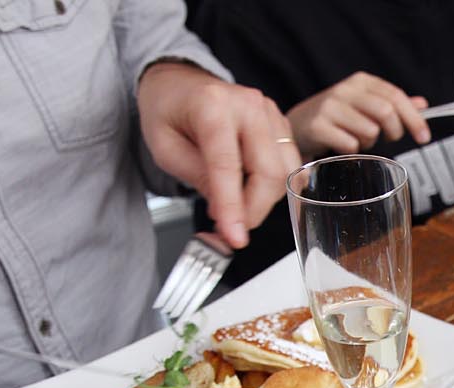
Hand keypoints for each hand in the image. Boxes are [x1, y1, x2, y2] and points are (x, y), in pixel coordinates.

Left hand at [137, 62, 300, 248]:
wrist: (180, 83)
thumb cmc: (168, 111)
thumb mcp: (165, 148)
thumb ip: (197, 179)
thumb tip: (226, 214)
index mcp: (213, 105)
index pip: (228, 165)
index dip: (233, 206)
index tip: (235, 238)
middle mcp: (249, 105)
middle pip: (269, 172)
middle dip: (253, 210)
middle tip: (232, 227)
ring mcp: (270, 113)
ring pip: (285, 173)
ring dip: (263, 200)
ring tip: (236, 204)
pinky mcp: (282, 126)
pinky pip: (288, 167)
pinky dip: (271, 187)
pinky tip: (248, 187)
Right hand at [286, 72, 429, 158]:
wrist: (295, 127)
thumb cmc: (335, 119)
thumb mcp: (364, 106)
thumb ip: (392, 105)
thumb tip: (423, 104)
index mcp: (360, 82)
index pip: (395, 96)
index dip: (414, 118)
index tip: (424, 137)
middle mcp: (345, 90)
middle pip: (386, 112)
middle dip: (394, 132)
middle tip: (388, 140)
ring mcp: (329, 107)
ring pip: (369, 131)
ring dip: (369, 143)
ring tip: (357, 139)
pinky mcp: (318, 126)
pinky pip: (350, 145)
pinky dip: (352, 151)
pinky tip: (342, 146)